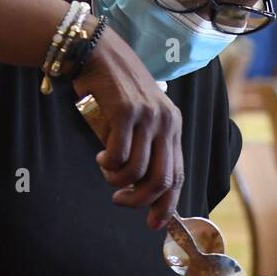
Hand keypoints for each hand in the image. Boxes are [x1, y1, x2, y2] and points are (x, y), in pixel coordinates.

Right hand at [74, 24, 182, 229]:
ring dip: (117, 181)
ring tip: (106, 172)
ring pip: (138, 171)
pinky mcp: (127, 112)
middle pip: (162, 179)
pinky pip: (118, 156)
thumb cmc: (114, 89)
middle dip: (140, 200)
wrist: (98, 52)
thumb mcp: (139, 117)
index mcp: (173, 125)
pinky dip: (107, 165)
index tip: (153, 223)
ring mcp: (148, 116)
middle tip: (120, 201)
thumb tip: (140, 187)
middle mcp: (167, 122)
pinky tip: (100, 158)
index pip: (178, 174)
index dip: (167, 204)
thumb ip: (144, 145)